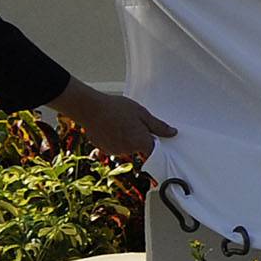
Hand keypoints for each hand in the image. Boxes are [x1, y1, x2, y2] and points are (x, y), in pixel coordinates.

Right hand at [48, 79, 175, 161]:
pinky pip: (114, 146)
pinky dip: (115, 139)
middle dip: (140, 137)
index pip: (154, 152)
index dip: (157, 145)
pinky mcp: (103, 149)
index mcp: (140, 142)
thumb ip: (158, 126)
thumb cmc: (116, 108)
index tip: (157, 139)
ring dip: (127, 138)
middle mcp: (127, 150)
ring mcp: (114, 151)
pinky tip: (111, 127)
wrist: (89, 108)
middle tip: (135, 122)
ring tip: (121, 122)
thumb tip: (172, 133)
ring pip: (126, 147)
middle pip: (139, 148)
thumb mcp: (142, 113)